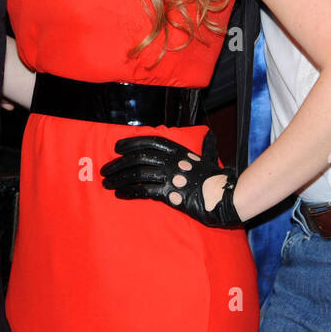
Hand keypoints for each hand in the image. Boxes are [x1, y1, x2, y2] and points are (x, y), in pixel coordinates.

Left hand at [100, 131, 241, 227]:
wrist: (225, 196)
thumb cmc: (217, 178)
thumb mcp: (210, 158)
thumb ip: (207, 146)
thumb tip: (210, 135)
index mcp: (178, 150)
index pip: (149, 141)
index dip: (131, 143)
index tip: (117, 147)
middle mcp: (171, 160)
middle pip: (138, 157)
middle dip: (118, 163)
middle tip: (105, 170)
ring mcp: (170, 176)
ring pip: (137, 173)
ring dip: (119, 178)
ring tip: (107, 183)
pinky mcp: (170, 193)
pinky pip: (143, 191)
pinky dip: (129, 192)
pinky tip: (120, 194)